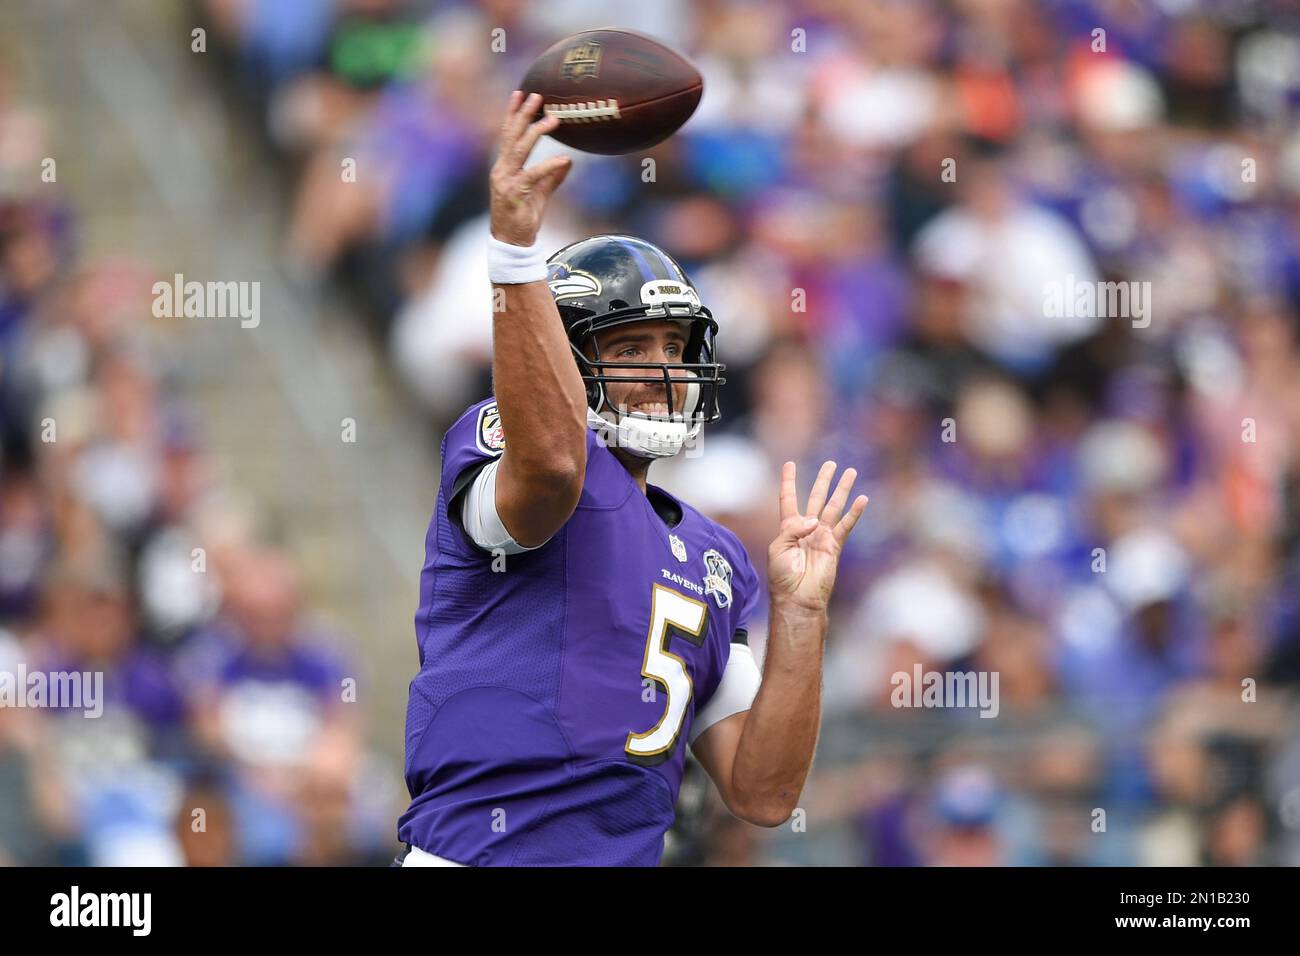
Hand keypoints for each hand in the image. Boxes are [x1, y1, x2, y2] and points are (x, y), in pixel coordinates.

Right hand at [489, 91, 571, 246]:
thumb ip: (551, 176)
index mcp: (503, 167)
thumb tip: (568, 161)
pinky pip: (533, 175)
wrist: (512, 244)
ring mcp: (506, 181)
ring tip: (553, 119)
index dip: (512, 114)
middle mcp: (501, 170)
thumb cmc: (523, 218)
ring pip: (520, 150)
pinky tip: (563, 159)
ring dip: (536, 132)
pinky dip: (548, 166)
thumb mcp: (540, 194)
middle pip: (511, 136)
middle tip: (537, 96)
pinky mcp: (515, 194)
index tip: (520, 94)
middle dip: (523, 114)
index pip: (506, 135)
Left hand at [767, 461, 867, 613]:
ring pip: (834, 507)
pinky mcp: (834, 546)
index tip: (789, 464)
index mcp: (788, 528)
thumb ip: (794, 529)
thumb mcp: (779, 547)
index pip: (788, 499)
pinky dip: (854, 513)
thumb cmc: (783, 576)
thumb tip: (815, 520)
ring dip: (842, 490)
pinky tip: (862, 499)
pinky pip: (846, 526)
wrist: (798, 598)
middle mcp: (807, 529)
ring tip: (850, 472)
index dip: (788, 482)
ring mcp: (822, 536)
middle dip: (823, 480)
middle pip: (816, 498)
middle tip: (830, 464)